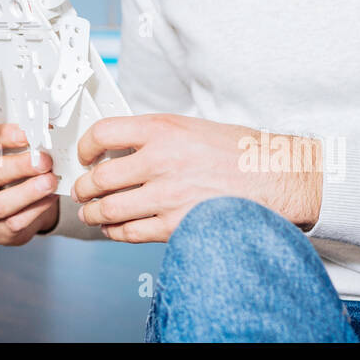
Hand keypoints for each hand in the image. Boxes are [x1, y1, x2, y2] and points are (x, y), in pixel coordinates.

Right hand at [0, 123, 59, 244]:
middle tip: (44, 161)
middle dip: (21, 166)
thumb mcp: (13, 152)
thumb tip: (46, 131)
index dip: (4, 135)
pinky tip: (49, 198)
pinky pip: (13, 224)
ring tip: (50, 182)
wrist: (15, 205)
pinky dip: (35, 210)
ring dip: (28, 192)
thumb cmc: (12, 173)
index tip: (28, 134)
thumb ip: (24, 142)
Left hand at [71, 114, 322, 242]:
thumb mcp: (191, 126)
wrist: (277, 176)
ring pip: (110, 209)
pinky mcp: (177, 225)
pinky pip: (132, 233)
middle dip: (83, 187)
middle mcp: (161, 161)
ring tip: (91, 212)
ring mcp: (168, 195)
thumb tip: (119, 148)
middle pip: (100, 177)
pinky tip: (114, 228)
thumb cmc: (238, 150)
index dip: (85, 146)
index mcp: (162, 129)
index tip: (84, 154)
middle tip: (82, 188)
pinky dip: (116, 232)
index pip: (103, 133)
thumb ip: (154, 136)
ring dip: (93, 213)